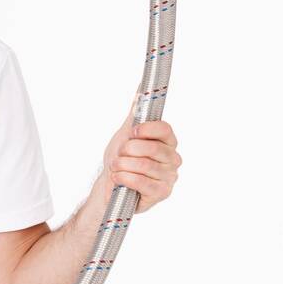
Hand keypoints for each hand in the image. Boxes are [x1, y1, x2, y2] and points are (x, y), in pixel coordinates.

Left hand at [99, 92, 181, 212]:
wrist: (110, 184)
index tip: (132, 132)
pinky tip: (118, 178)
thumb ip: (136, 114)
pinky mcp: (161, 193)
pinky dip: (124, 178)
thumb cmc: (121, 158)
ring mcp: (169, 177)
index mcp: (167, 141)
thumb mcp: (126, 134)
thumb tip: (141, 90)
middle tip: (119, 154)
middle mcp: (172, 158)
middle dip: (128, 150)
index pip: (165, 129)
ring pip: (143, 165)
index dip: (146, 129)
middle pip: (152, 148)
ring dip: (122, 165)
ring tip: (116, 167)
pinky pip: (140, 182)